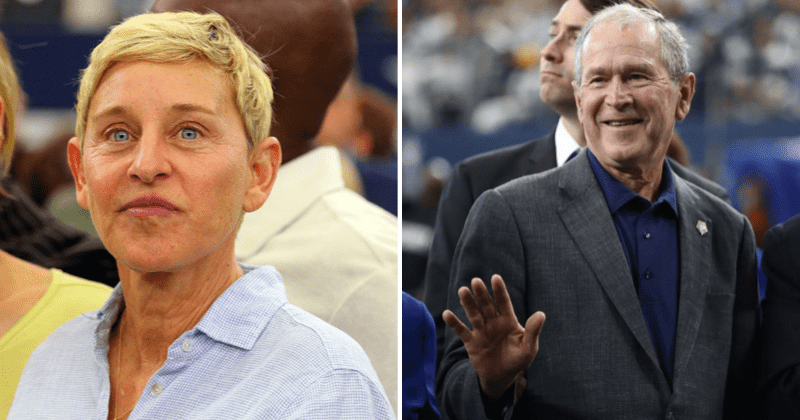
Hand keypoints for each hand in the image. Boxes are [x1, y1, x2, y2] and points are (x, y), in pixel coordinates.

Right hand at [443, 274, 544, 398]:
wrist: (502, 377)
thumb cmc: (518, 360)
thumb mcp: (529, 348)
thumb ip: (533, 331)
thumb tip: (541, 314)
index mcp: (508, 321)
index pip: (503, 302)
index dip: (499, 290)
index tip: (495, 278)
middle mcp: (493, 322)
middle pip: (486, 305)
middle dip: (481, 293)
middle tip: (476, 281)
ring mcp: (481, 331)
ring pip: (473, 314)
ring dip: (467, 303)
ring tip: (462, 290)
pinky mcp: (471, 342)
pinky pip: (461, 331)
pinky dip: (454, 323)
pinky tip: (447, 314)